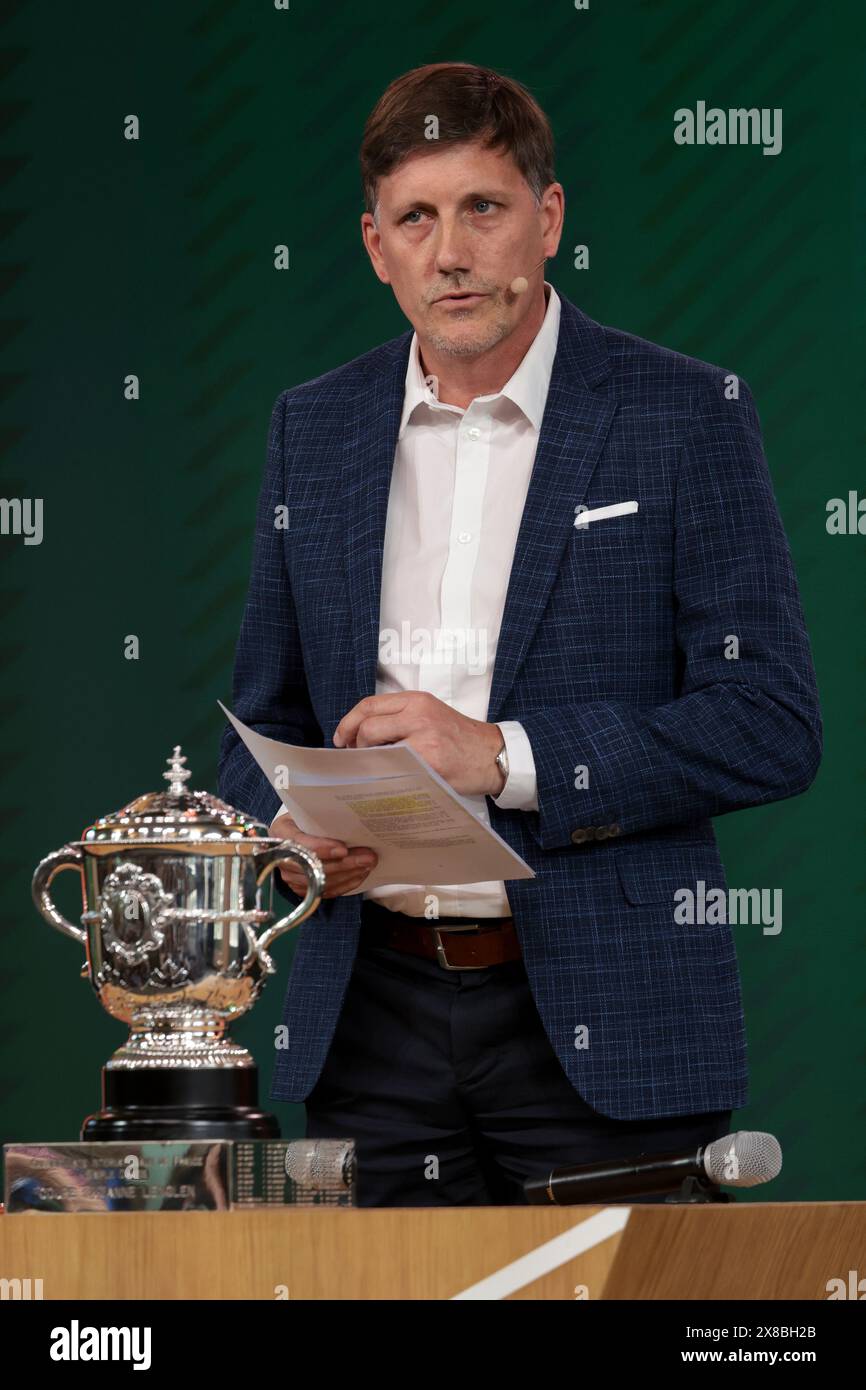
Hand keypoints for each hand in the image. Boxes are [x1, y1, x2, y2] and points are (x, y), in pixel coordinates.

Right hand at [270, 812, 378, 898]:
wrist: (296, 831)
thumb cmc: (305, 819)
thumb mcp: (308, 812)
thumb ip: (322, 818)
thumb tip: (350, 824)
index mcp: (281, 831)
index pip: (299, 844)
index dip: (321, 848)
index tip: (343, 849)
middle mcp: (281, 856)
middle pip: (313, 866)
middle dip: (344, 864)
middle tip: (367, 857)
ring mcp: (289, 875)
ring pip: (321, 881)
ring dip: (348, 874)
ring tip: (368, 865)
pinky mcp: (301, 887)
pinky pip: (325, 890)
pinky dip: (345, 883)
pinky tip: (360, 875)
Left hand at [332, 692, 504, 796]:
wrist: (493, 754)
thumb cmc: (459, 739)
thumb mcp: (431, 714)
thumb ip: (400, 718)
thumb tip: (360, 735)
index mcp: (417, 700)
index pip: (369, 705)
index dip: (348, 723)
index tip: (341, 738)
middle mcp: (419, 714)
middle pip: (368, 727)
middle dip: (356, 746)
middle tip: (357, 758)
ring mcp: (425, 739)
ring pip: (378, 749)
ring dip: (369, 762)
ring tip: (374, 769)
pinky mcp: (430, 762)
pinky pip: (395, 769)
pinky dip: (385, 776)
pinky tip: (388, 780)